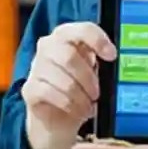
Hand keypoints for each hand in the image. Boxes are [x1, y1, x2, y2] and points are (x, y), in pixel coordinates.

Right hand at [22, 21, 116, 148]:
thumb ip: (100, 63)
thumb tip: (118, 64)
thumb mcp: (92, 73)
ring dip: (80, 96)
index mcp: (67, 36)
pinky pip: (49, 94)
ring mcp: (36, 67)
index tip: (112, 55)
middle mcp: (48, 46)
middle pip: (69, 56)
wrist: (56, 119)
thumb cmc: (78, 90)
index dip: (98, 40)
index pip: (82, 29)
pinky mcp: (29, 89)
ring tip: (88, 106)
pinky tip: (77, 111)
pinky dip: (68, 105)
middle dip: (88, 79)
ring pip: (61, 79)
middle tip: (97, 93)